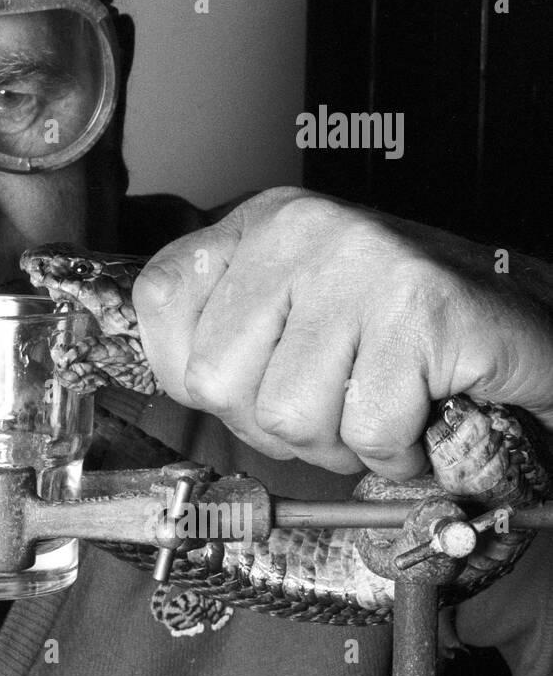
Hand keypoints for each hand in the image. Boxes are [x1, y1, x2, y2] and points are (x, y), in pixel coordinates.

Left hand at [132, 187, 552, 479]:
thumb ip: (223, 331)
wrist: (524, 323)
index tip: (244, 380)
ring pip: (286, 414)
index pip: (159, 300)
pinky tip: (416, 418)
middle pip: (215, 379)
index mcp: (260, 223)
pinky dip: (394, 451)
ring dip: (334, 443)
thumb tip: (177, 378)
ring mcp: (362, 265)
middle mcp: (302, 230)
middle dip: (267, 424)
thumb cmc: (394, 328)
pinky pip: (367, 429)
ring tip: (372, 410)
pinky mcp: (421, 311)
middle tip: (324, 407)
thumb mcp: (291, 308)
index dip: (190, 367)